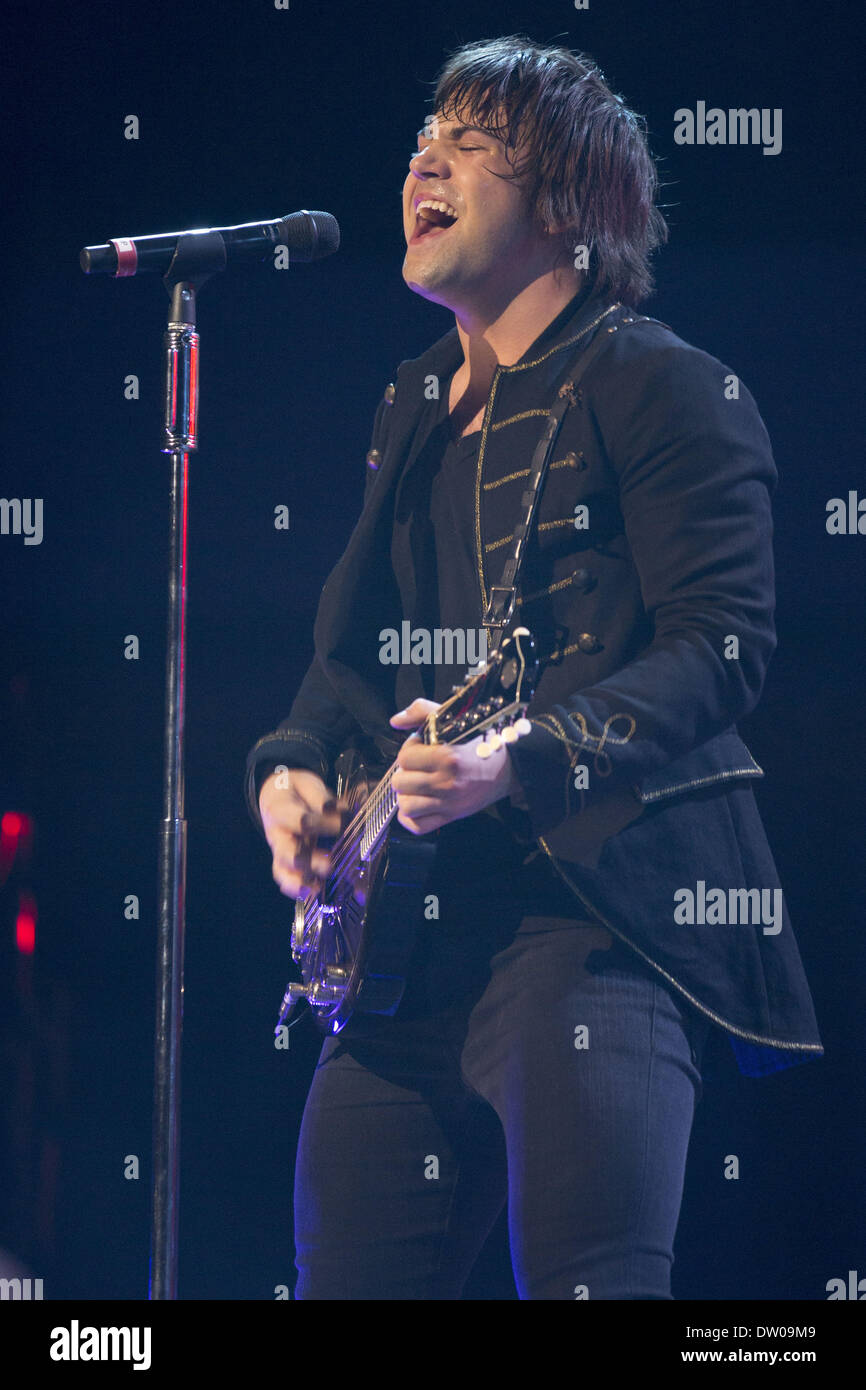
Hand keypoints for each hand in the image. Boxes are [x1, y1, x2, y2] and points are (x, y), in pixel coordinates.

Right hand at [259, 768, 345, 898]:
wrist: (278, 795)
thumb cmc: (296, 791)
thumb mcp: (306, 783)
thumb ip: (319, 796)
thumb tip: (334, 809)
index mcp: (280, 810)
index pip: (300, 821)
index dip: (323, 824)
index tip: (345, 821)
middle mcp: (277, 834)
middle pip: (287, 853)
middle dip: (309, 861)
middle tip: (330, 866)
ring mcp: (279, 850)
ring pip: (283, 871)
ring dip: (302, 881)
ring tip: (320, 887)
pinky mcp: (284, 862)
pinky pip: (284, 879)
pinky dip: (297, 889)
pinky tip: (315, 892)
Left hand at [389, 698, 516, 833]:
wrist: (510, 767)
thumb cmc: (483, 743)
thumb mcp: (456, 719)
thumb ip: (422, 712)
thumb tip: (396, 720)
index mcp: (448, 758)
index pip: (405, 758)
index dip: (409, 749)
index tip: (419, 746)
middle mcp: (447, 783)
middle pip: (401, 783)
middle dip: (405, 772)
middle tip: (416, 766)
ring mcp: (449, 803)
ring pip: (406, 806)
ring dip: (406, 794)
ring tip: (416, 784)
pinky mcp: (452, 816)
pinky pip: (418, 826)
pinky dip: (411, 817)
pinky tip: (417, 803)